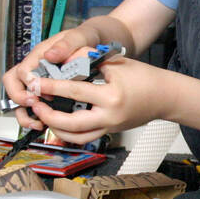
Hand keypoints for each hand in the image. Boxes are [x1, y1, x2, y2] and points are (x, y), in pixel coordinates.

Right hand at [2, 24, 99, 131]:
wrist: (97, 43)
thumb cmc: (86, 39)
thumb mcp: (80, 37)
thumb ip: (67, 44)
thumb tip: (51, 54)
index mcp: (41, 54)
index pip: (23, 69)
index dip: (28, 81)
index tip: (37, 89)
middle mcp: (37, 67)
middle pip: (13, 83)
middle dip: (20, 97)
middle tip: (34, 104)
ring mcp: (40, 80)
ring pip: (20, 98)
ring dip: (25, 112)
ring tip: (38, 121)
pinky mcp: (47, 91)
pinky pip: (33, 106)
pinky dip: (35, 116)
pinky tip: (45, 122)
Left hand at [26, 57, 167, 144]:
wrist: (164, 96)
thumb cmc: (143, 77)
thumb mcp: (116, 63)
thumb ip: (89, 61)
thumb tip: (62, 61)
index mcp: (111, 96)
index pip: (75, 92)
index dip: (52, 87)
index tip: (36, 82)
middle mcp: (110, 116)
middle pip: (72, 123)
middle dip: (49, 115)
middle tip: (35, 105)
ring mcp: (110, 127)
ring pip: (77, 137)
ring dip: (57, 128)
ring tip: (43, 116)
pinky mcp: (110, 131)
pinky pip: (85, 138)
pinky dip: (69, 133)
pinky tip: (58, 123)